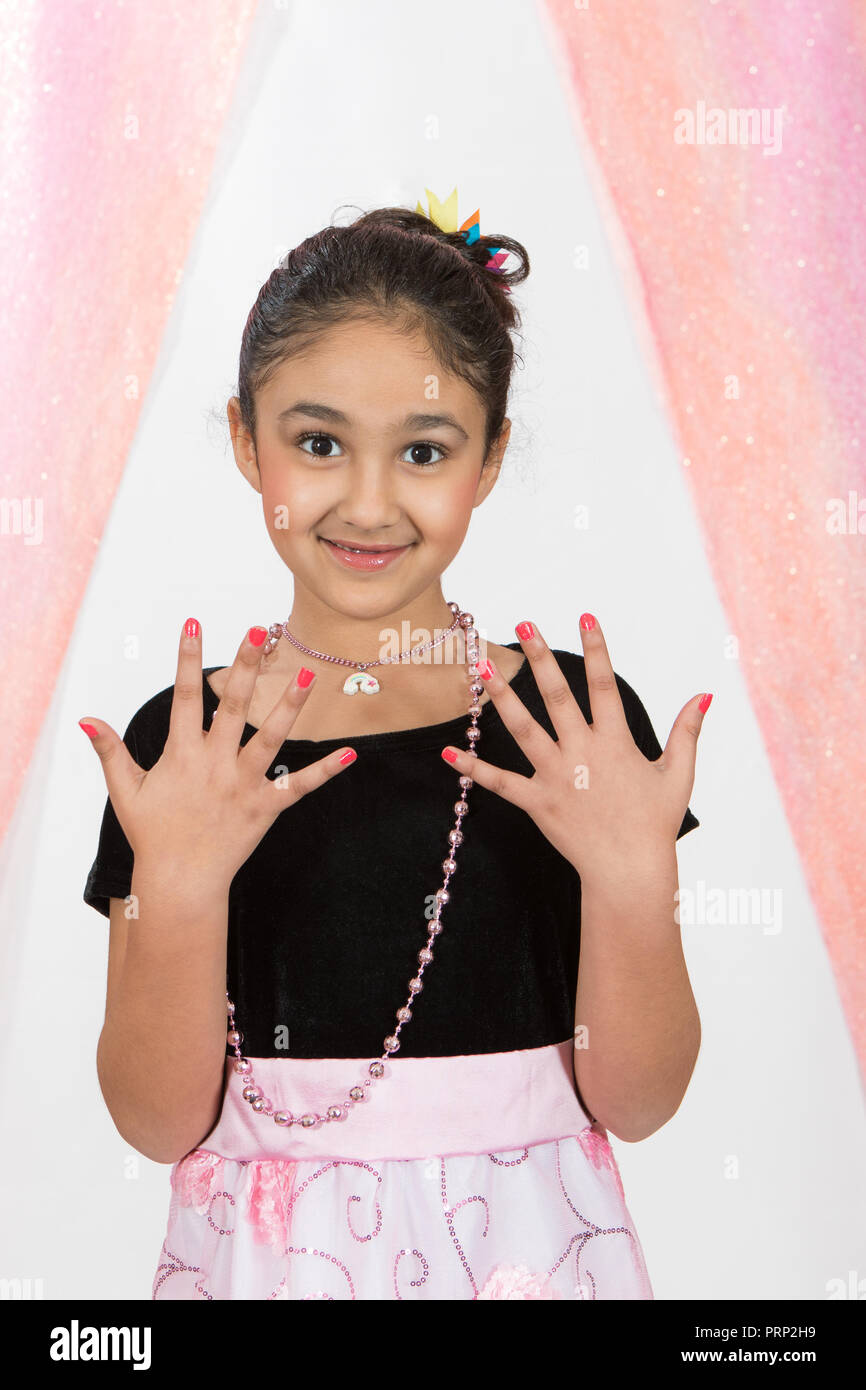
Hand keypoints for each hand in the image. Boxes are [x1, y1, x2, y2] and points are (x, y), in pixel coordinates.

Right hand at [79, 620, 356, 893]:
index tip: (194, 624)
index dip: (187, 659)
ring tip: (306, 673)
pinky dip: (326, 771)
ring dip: (289, 705)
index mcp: (181, 755)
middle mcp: (214, 764)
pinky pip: (300, 785)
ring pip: (270, 738)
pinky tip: (351, 753)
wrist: (179, 881)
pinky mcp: (265, 807)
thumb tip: (87, 719)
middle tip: (260, 630)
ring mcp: (243, 785)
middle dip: (245, 666)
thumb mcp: (125, 791)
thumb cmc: (152, 834)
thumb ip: (110, 751)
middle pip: (232, 706)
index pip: (183, 697)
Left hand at [440, 615, 709, 882]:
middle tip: (524, 623)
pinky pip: (500, 782)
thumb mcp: (678, 775)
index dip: (596, 648)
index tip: (584, 615)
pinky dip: (473, 768)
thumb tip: (704, 694)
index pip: (604, 685)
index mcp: (616, 742)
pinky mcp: (538, 802)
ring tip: (481, 668)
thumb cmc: (655, 824)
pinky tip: (447, 750)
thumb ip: (688, 731)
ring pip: (524, 729)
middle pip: (558, 696)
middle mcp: (583, 753)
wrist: (630, 871)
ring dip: (501, 698)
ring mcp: (557, 777)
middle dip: (541, 658)